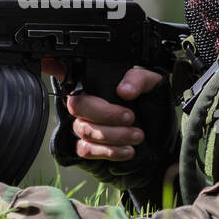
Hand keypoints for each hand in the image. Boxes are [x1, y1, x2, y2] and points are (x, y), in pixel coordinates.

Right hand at [43, 60, 177, 193]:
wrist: (162, 146)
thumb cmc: (154, 114)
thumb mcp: (155, 88)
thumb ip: (140, 79)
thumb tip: (123, 90)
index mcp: (99, 86)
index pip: (71, 75)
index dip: (56, 69)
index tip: (56, 67)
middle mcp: (88, 106)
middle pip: (78, 105)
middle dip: (106, 113)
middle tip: (130, 117)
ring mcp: (85, 128)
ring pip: (84, 129)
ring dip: (114, 135)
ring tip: (137, 135)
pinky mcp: (88, 150)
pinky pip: (86, 149)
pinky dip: (109, 151)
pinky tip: (127, 150)